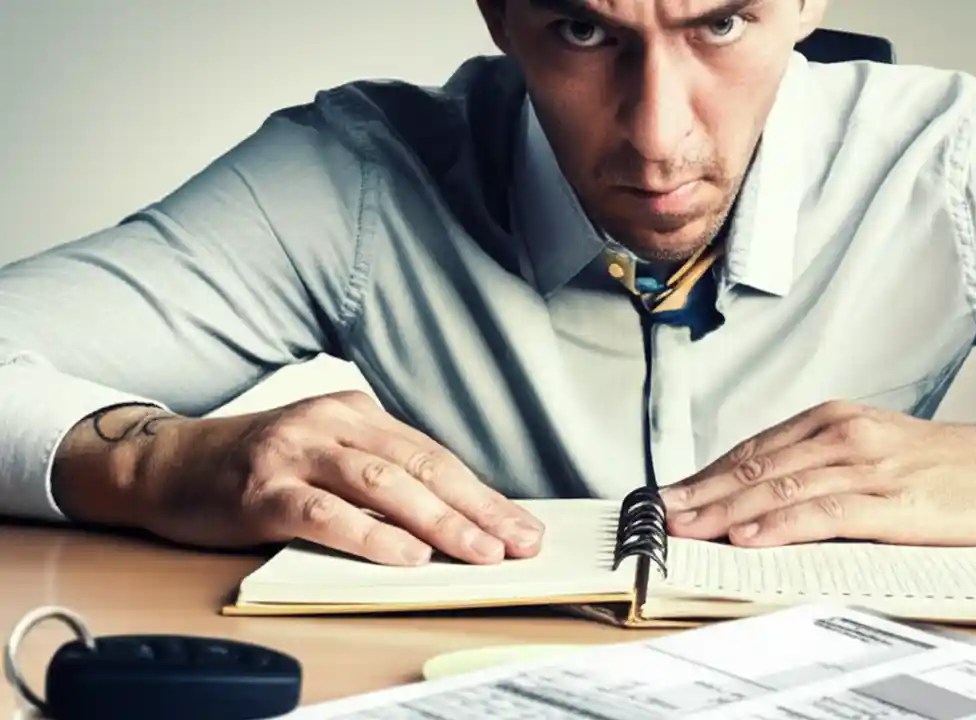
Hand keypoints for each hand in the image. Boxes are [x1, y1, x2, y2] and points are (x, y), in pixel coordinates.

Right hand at [53, 391, 543, 565]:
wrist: (167, 465)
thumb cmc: (257, 466)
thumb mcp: (326, 453)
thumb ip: (379, 472)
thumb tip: (451, 514)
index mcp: (357, 412)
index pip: (435, 456)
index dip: (483, 493)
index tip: (522, 526)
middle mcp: (332, 422)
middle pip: (421, 467)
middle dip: (478, 509)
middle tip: (518, 542)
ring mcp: (296, 452)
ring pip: (383, 484)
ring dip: (438, 521)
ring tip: (478, 550)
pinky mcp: (262, 489)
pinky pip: (326, 513)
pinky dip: (370, 534)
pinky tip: (405, 554)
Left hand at [659, 401, 975, 547]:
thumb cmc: (954, 468)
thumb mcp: (880, 454)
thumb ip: (826, 469)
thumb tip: (770, 500)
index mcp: (837, 421)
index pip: (754, 450)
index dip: (707, 475)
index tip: (668, 496)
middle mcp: (846, 436)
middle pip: (756, 468)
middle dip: (701, 495)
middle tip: (657, 517)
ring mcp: (870, 467)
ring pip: (780, 489)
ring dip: (725, 513)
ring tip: (684, 530)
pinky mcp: (896, 502)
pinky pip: (825, 514)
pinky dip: (780, 527)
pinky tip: (749, 539)